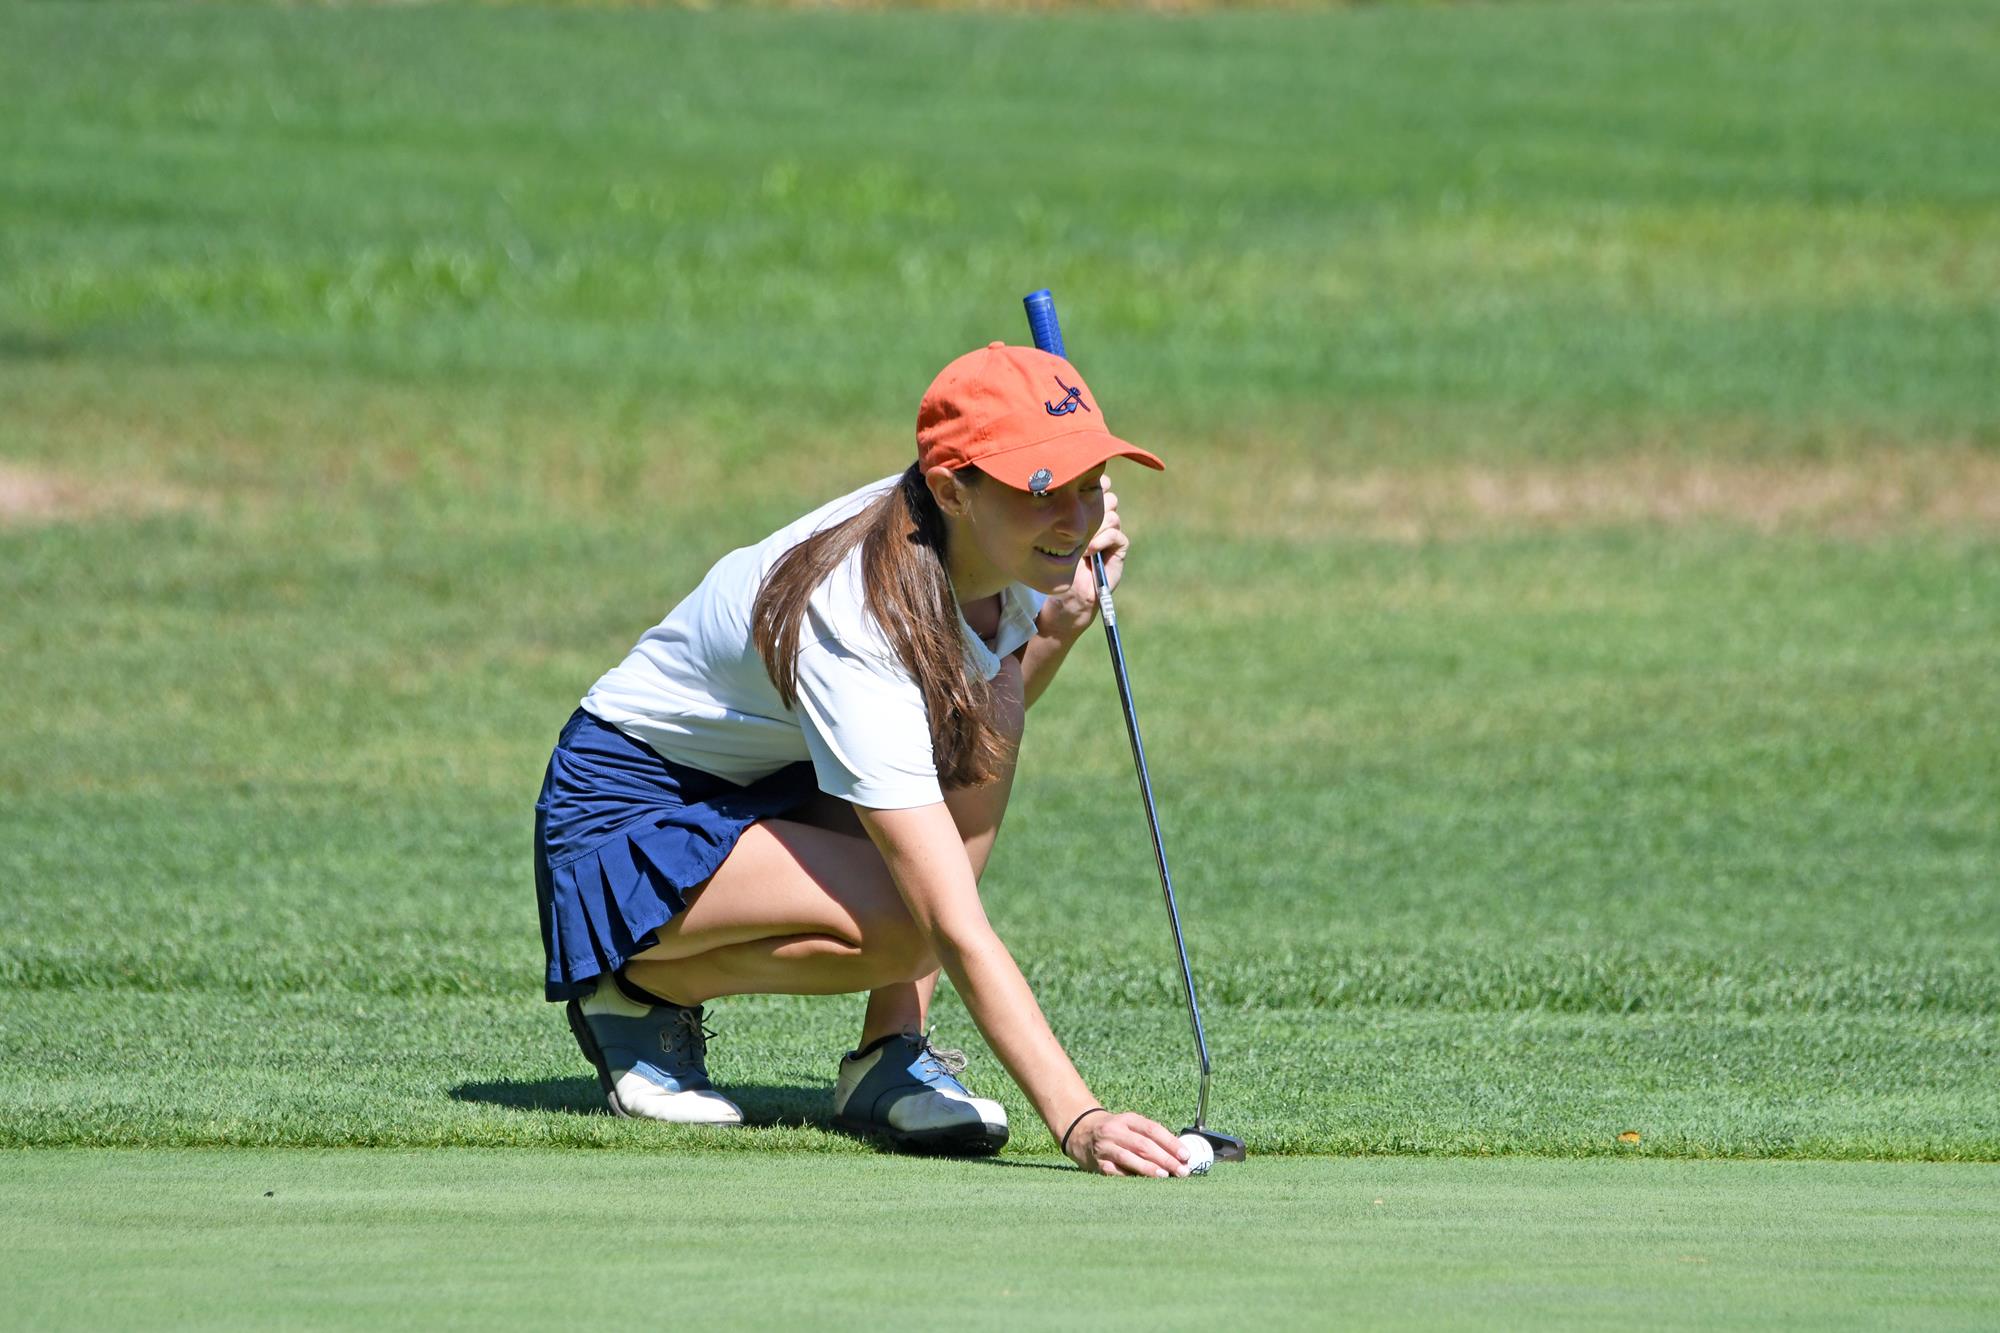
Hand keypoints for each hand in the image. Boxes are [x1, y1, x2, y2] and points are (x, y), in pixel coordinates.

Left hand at [1038, 484, 1125, 642]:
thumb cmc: (1054, 562)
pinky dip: (1103, 540)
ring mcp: (1111, 533)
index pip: (1097, 487)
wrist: (1067, 594)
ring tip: (1082, 539)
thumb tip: (1056, 485)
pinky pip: (1117, 535)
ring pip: (1112, 515)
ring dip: (1097, 524)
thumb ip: (1058, 510)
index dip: (1091, 486)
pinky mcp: (1119, 548)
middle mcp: (1101, 518)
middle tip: (1079, 515)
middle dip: (1095, 504)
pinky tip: (1089, 550)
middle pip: (1108, 497)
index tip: (1076, 491)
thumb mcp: (1050, 531)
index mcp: (1086, 510)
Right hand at [1066, 1109, 1191, 1177]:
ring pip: (1128, 1158)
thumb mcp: (1130, 1126)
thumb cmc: (1115, 1132)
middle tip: (1182, 1171)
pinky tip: (1143, 1184)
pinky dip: (1130, 1177)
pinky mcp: (1097, 1163)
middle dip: (1165, 1159)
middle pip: (1143, 1145)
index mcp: (1128, 1120)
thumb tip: (1179, 1156)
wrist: (1080, 1131)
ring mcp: (1105, 1147)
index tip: (1186, 1155)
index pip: (1152, 1129)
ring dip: (1148, 1168)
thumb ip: (1150, 1138)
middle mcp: (1115, 1131)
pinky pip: (1115, 1172)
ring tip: (1165, 1176)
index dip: (1170, 1142)